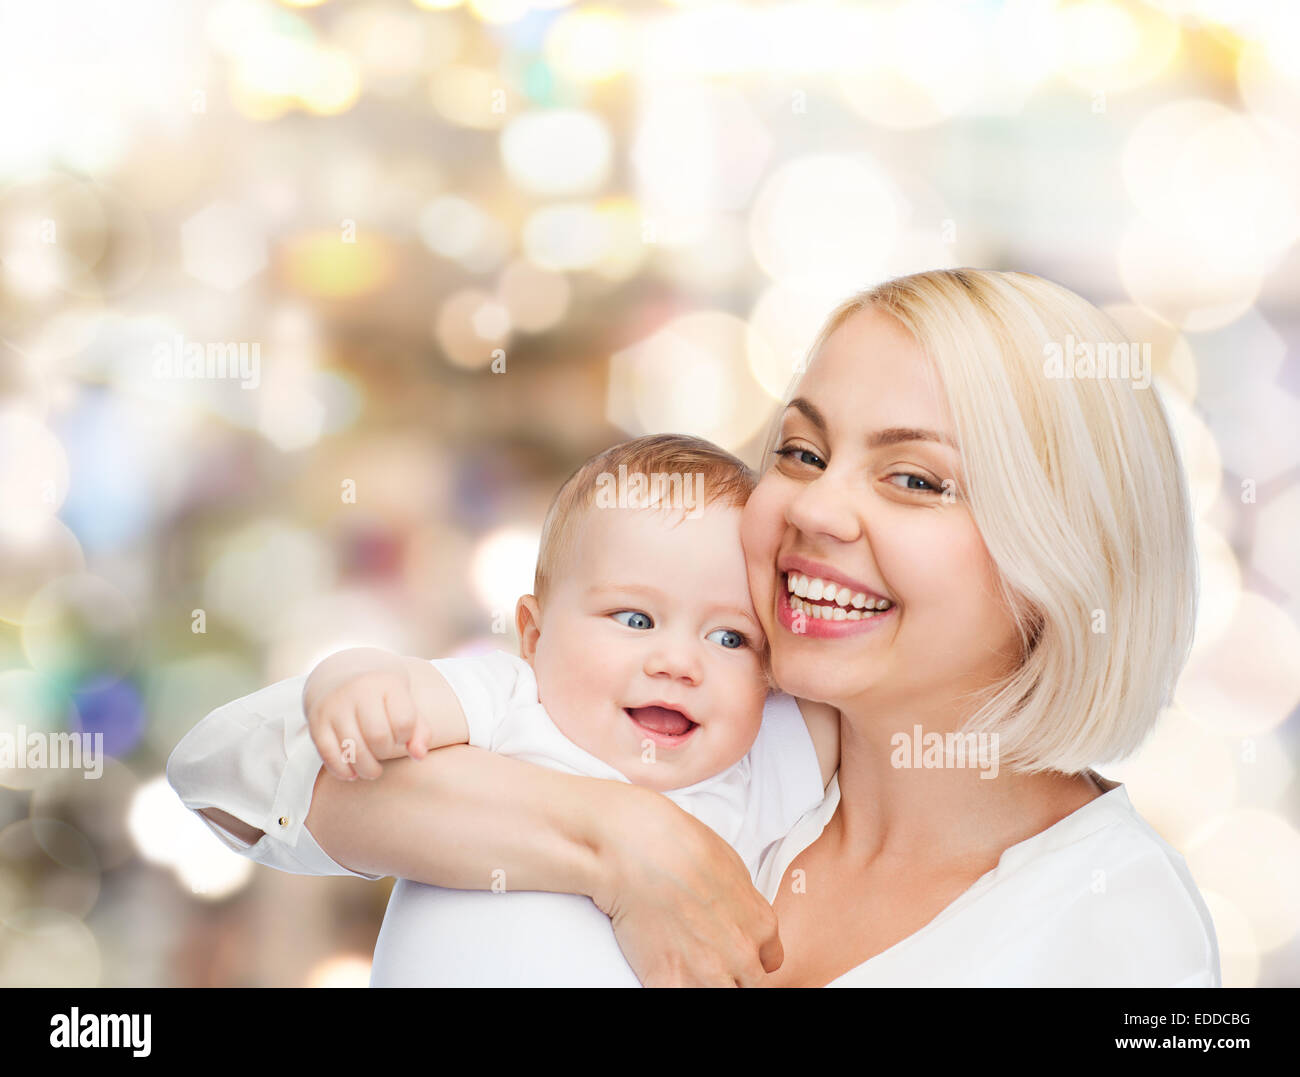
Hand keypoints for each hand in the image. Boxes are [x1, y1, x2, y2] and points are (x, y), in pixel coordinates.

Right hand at [303, 652, 436, 780]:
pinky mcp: (316, 720)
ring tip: (373, 771)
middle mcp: (358, 690)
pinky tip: (352, 773)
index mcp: (386, 683)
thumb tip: (419, 756)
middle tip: (385, 754)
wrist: (340, 671)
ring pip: (352, 749)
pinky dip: (342, 770)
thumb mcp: (404, 701)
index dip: (406, 737)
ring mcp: (334, 705)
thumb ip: (419, 729)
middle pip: (378, 737)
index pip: (404, 721)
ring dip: (366, 769)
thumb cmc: (382, 693)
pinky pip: (328, 754)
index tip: (401, 737)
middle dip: (385, 754)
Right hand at [589, 786, 783, 986]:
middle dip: (731, 974)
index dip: (749, 958)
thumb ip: (743, 906)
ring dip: (704, 983)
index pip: (770, 962)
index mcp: (761, 926)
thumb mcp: (732, 869)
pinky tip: (662, 970)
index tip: (734, 955)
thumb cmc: (682, 848)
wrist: (643, 854)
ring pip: (722, 994)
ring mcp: (709, 975)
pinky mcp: (672, 985)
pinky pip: (681, 997)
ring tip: (685, 963)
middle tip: (706, 958)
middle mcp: (742, 956)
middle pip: (749, 984)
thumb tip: (737, 916)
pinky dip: (671, 985)